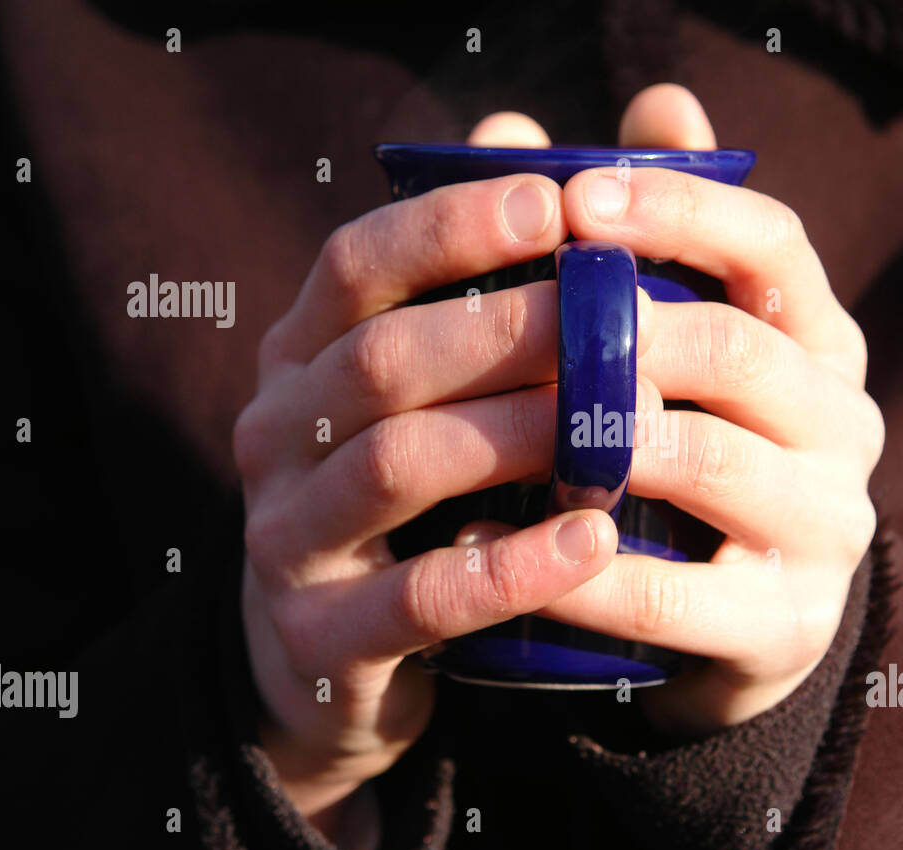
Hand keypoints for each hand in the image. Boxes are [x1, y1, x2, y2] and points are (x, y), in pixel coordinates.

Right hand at [232, 116, 628, 846]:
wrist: (329, 657)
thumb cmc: (410, 496)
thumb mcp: (423, 391)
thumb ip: (469, 282)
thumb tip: (532, 139)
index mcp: (301, 357)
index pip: (353, 265)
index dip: (447, 226)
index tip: (551, 202)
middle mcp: (276, 433)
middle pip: (381, 359)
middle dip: (502, 331)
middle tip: (619, 317)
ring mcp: (287, 537)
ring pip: (396, 465)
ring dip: (517, 434)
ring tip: (625, 423)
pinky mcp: (321, 636)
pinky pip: (420, 597)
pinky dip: (511, 566)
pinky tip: (595, 540)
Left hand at [493, 86, 883, 737]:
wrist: (737, 626)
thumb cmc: (689, 461)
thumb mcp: (686, 352)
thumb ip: (668, 237)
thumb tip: (658, 99)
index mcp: (821, 342)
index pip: (774, 246)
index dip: (680, 208)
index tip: (573, 197)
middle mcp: (845, 424)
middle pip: (740, 347)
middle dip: (619, 326)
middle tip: (514, 317)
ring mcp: (826, 529)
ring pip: (706, 460)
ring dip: (588, 436)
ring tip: (486, 423)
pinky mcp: (785, 624)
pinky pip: (671, 590)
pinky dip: (569, 567)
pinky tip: (478, 544)